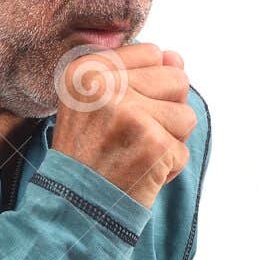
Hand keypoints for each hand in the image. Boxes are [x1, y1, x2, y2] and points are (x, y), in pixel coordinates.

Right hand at [52, 43, 194, 208]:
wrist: (72, 206)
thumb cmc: (88, 154)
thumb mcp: (96, 103)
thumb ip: (136, 73)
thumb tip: (176, 58)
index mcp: (86, 69)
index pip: (152, 53)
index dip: (146, 86)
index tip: (117, 113)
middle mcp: (104, 86)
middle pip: (176, 79)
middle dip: (164, 111)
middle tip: (130, 135)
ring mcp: (130, 114)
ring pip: (186, 115)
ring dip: (168, 141)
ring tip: (134, 153)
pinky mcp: (153, 144)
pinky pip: (183, 150)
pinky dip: (166, 168)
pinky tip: (137, 173)